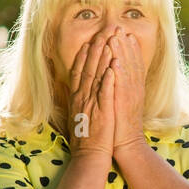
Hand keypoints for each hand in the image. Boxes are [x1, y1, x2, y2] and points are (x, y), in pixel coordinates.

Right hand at [66, 30, 115, 159]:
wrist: (89, 157)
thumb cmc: (87, 139)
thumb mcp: (79, 116)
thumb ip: (78, 101)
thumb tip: (76, 90)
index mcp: (77, 98)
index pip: (79, 71)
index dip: (84, 55)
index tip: (90, 40)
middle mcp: (82, 98)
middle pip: (88, 68)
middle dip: (96, 48)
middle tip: (104, 31)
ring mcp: (91, 104)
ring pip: (96, 76)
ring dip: (102, 57)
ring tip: (109, 41)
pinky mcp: (102, 112)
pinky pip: (104, 93)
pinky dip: (108, 79)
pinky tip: (112, 67)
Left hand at [107, 28, 147, 156]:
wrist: (126, 145)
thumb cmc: (120, 125)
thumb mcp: (122, 102)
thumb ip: (120, 88)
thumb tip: (116, 75)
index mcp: (133, 89)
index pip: (132, 64)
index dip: (129, 48)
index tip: (125, 33)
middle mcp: (133, 90)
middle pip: (130, 63)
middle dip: (124, 44)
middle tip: (119, 27)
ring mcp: (129, 97)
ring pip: (126, 71)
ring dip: (122, 54)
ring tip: (116, 37)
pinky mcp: (123, 106)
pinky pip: (121, 88)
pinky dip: (119, 74)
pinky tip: (115, 62)